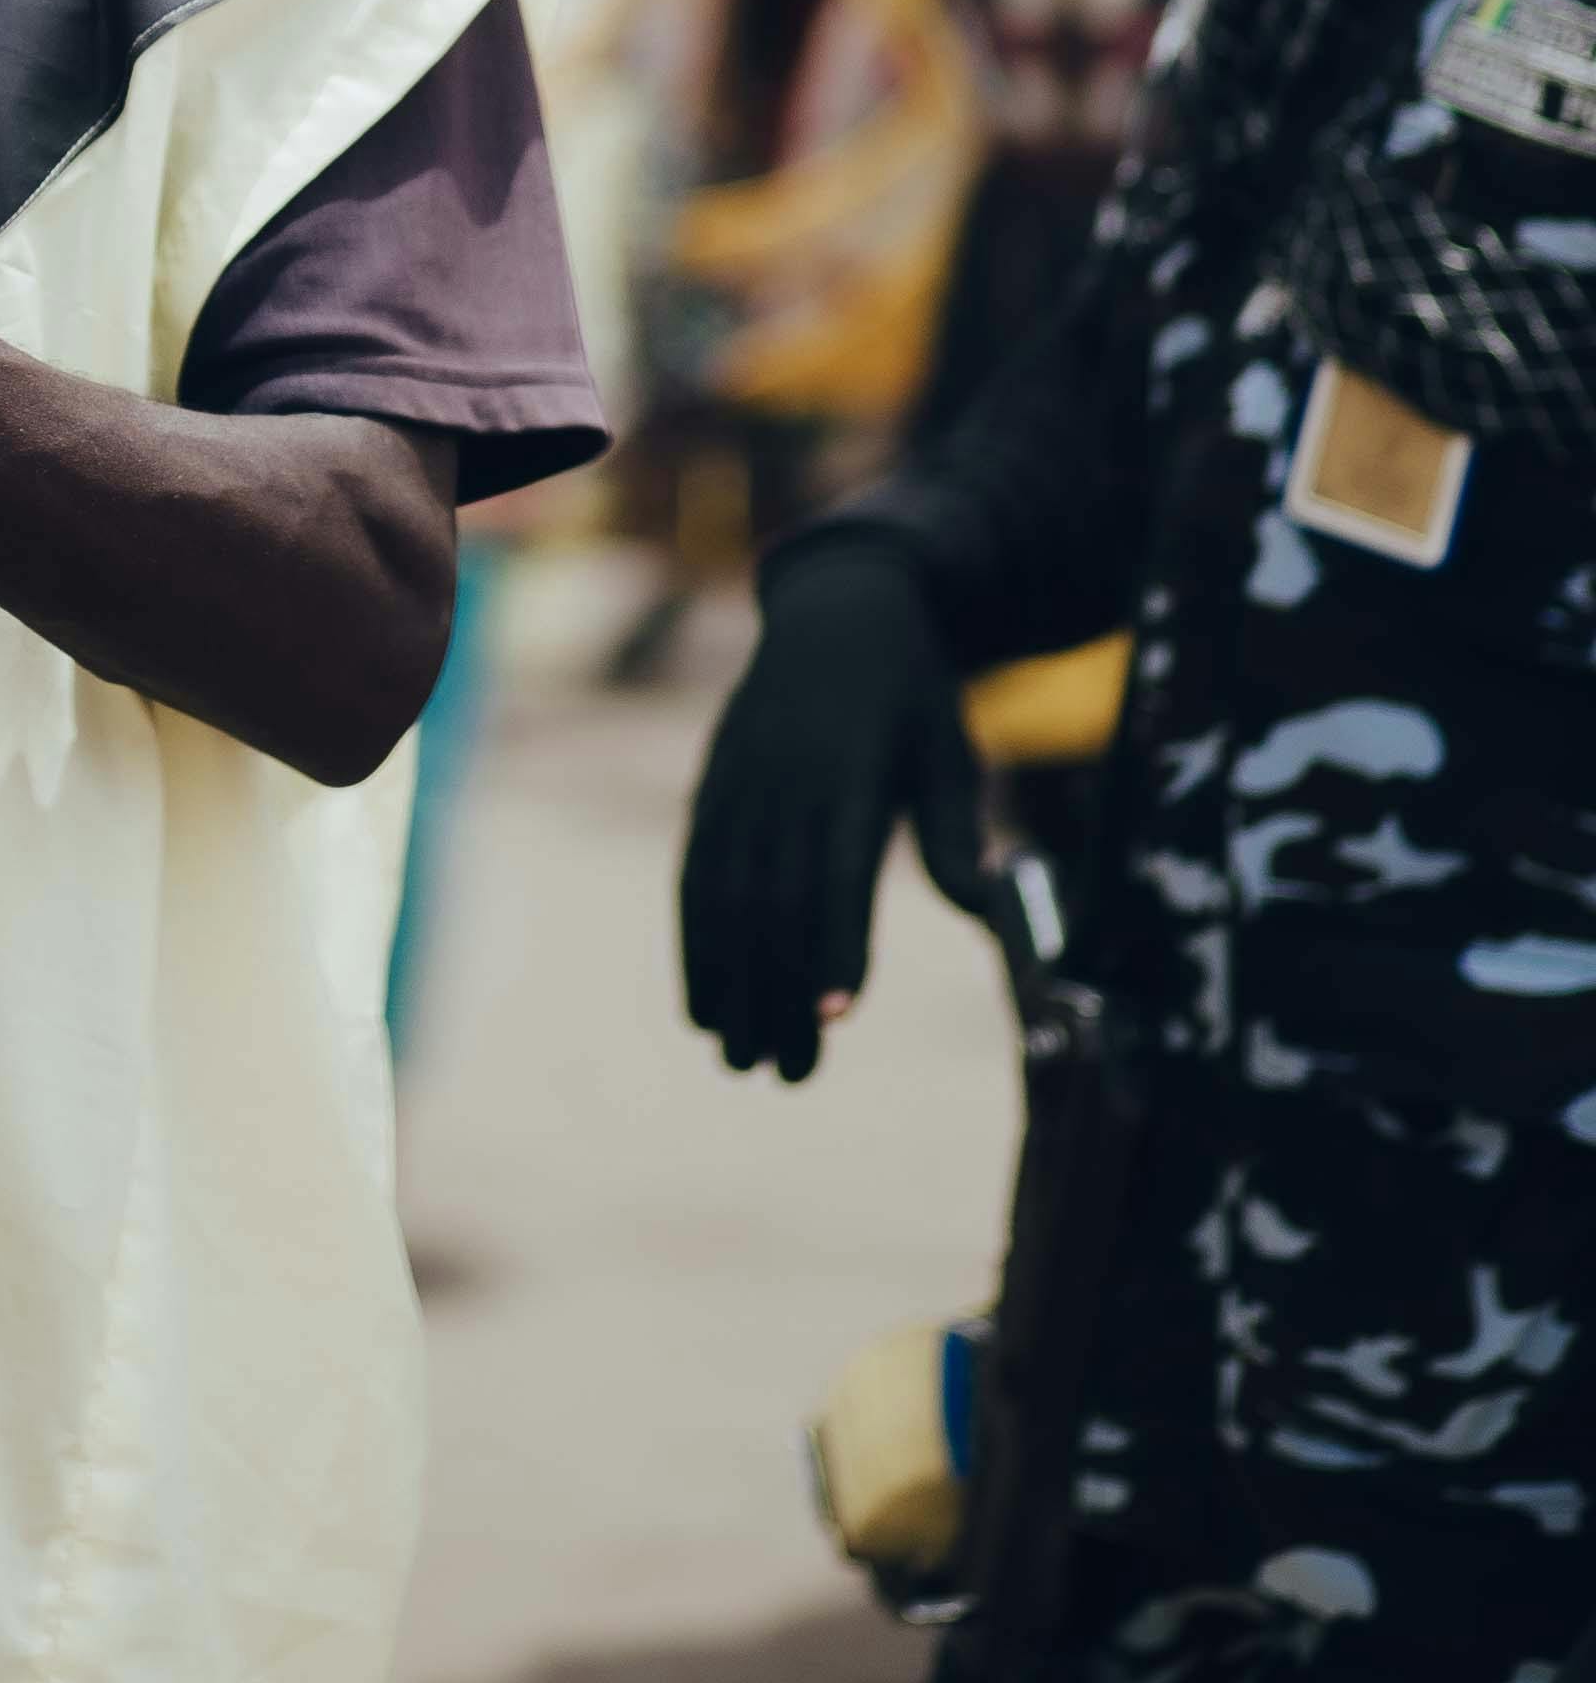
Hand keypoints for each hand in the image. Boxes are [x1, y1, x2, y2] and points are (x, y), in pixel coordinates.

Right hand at [678, 536, 991, 1078]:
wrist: (837, 607)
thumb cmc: (912, 696)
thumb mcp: (951, 750)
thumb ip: (957, 837)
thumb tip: (988, 914)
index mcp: (852, 767)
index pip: (838, 868)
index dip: (836, 942)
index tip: (837, 1016)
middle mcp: (785, 777)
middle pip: (774, 899)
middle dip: (777, 990)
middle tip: (789, 1075)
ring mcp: (739, 781)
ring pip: (724, 896)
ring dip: (729, 982)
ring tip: (740, 1060)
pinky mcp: (713, 789)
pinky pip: (695, 875)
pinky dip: (694, 942)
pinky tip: (703, 1004)